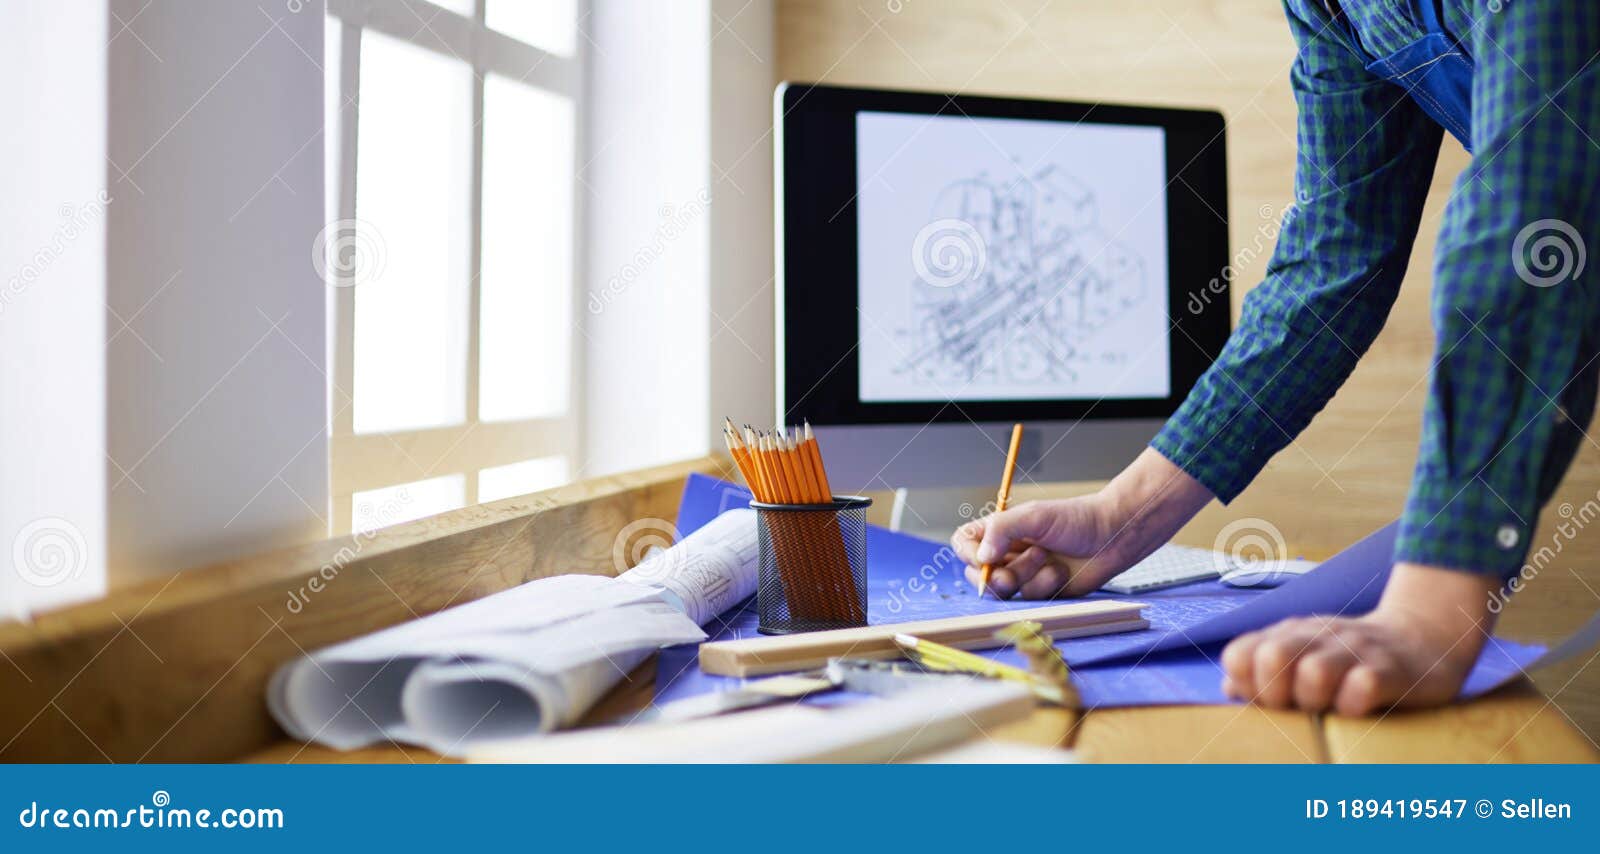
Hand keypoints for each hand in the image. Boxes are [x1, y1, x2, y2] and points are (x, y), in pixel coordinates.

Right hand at [951, 497, 1122, 598]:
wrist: (1112, 537)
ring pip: (1004, 590)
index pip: (965, 544)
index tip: (984, 559)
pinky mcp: (1041, 591)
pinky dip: (1043, 585)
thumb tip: (982, 557)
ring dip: (1024, 576)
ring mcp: (1024, 573)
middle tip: (1009, 576)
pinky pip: (1029, 598)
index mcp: (999, 530)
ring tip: (1046, 558)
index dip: (969, 555)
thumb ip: (1001, 530)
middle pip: (978, 575)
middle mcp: (1007, 552)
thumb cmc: (1075, 519)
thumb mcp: (1034, 516)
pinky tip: (1060, 572)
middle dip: (994, 578)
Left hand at [1221, 563, 1499, 713]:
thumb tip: (1228, 688)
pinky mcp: (1390, 669)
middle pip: (1270, 658)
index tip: (1269, 700)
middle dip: (1276, 693)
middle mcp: (1316, 636)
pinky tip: (1363, 707)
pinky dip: (1357, 704)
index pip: (1239, 655)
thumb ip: (1265, 673)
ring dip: (1317, 699)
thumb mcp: (1305, 657)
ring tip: (1331, 707)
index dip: (1246, 684)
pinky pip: (1363, 687)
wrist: (1424, 637)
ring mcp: (1354, 650)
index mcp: (1288, 635)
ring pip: (1314, 671)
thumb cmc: (1353, 660)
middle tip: (1299, 706)